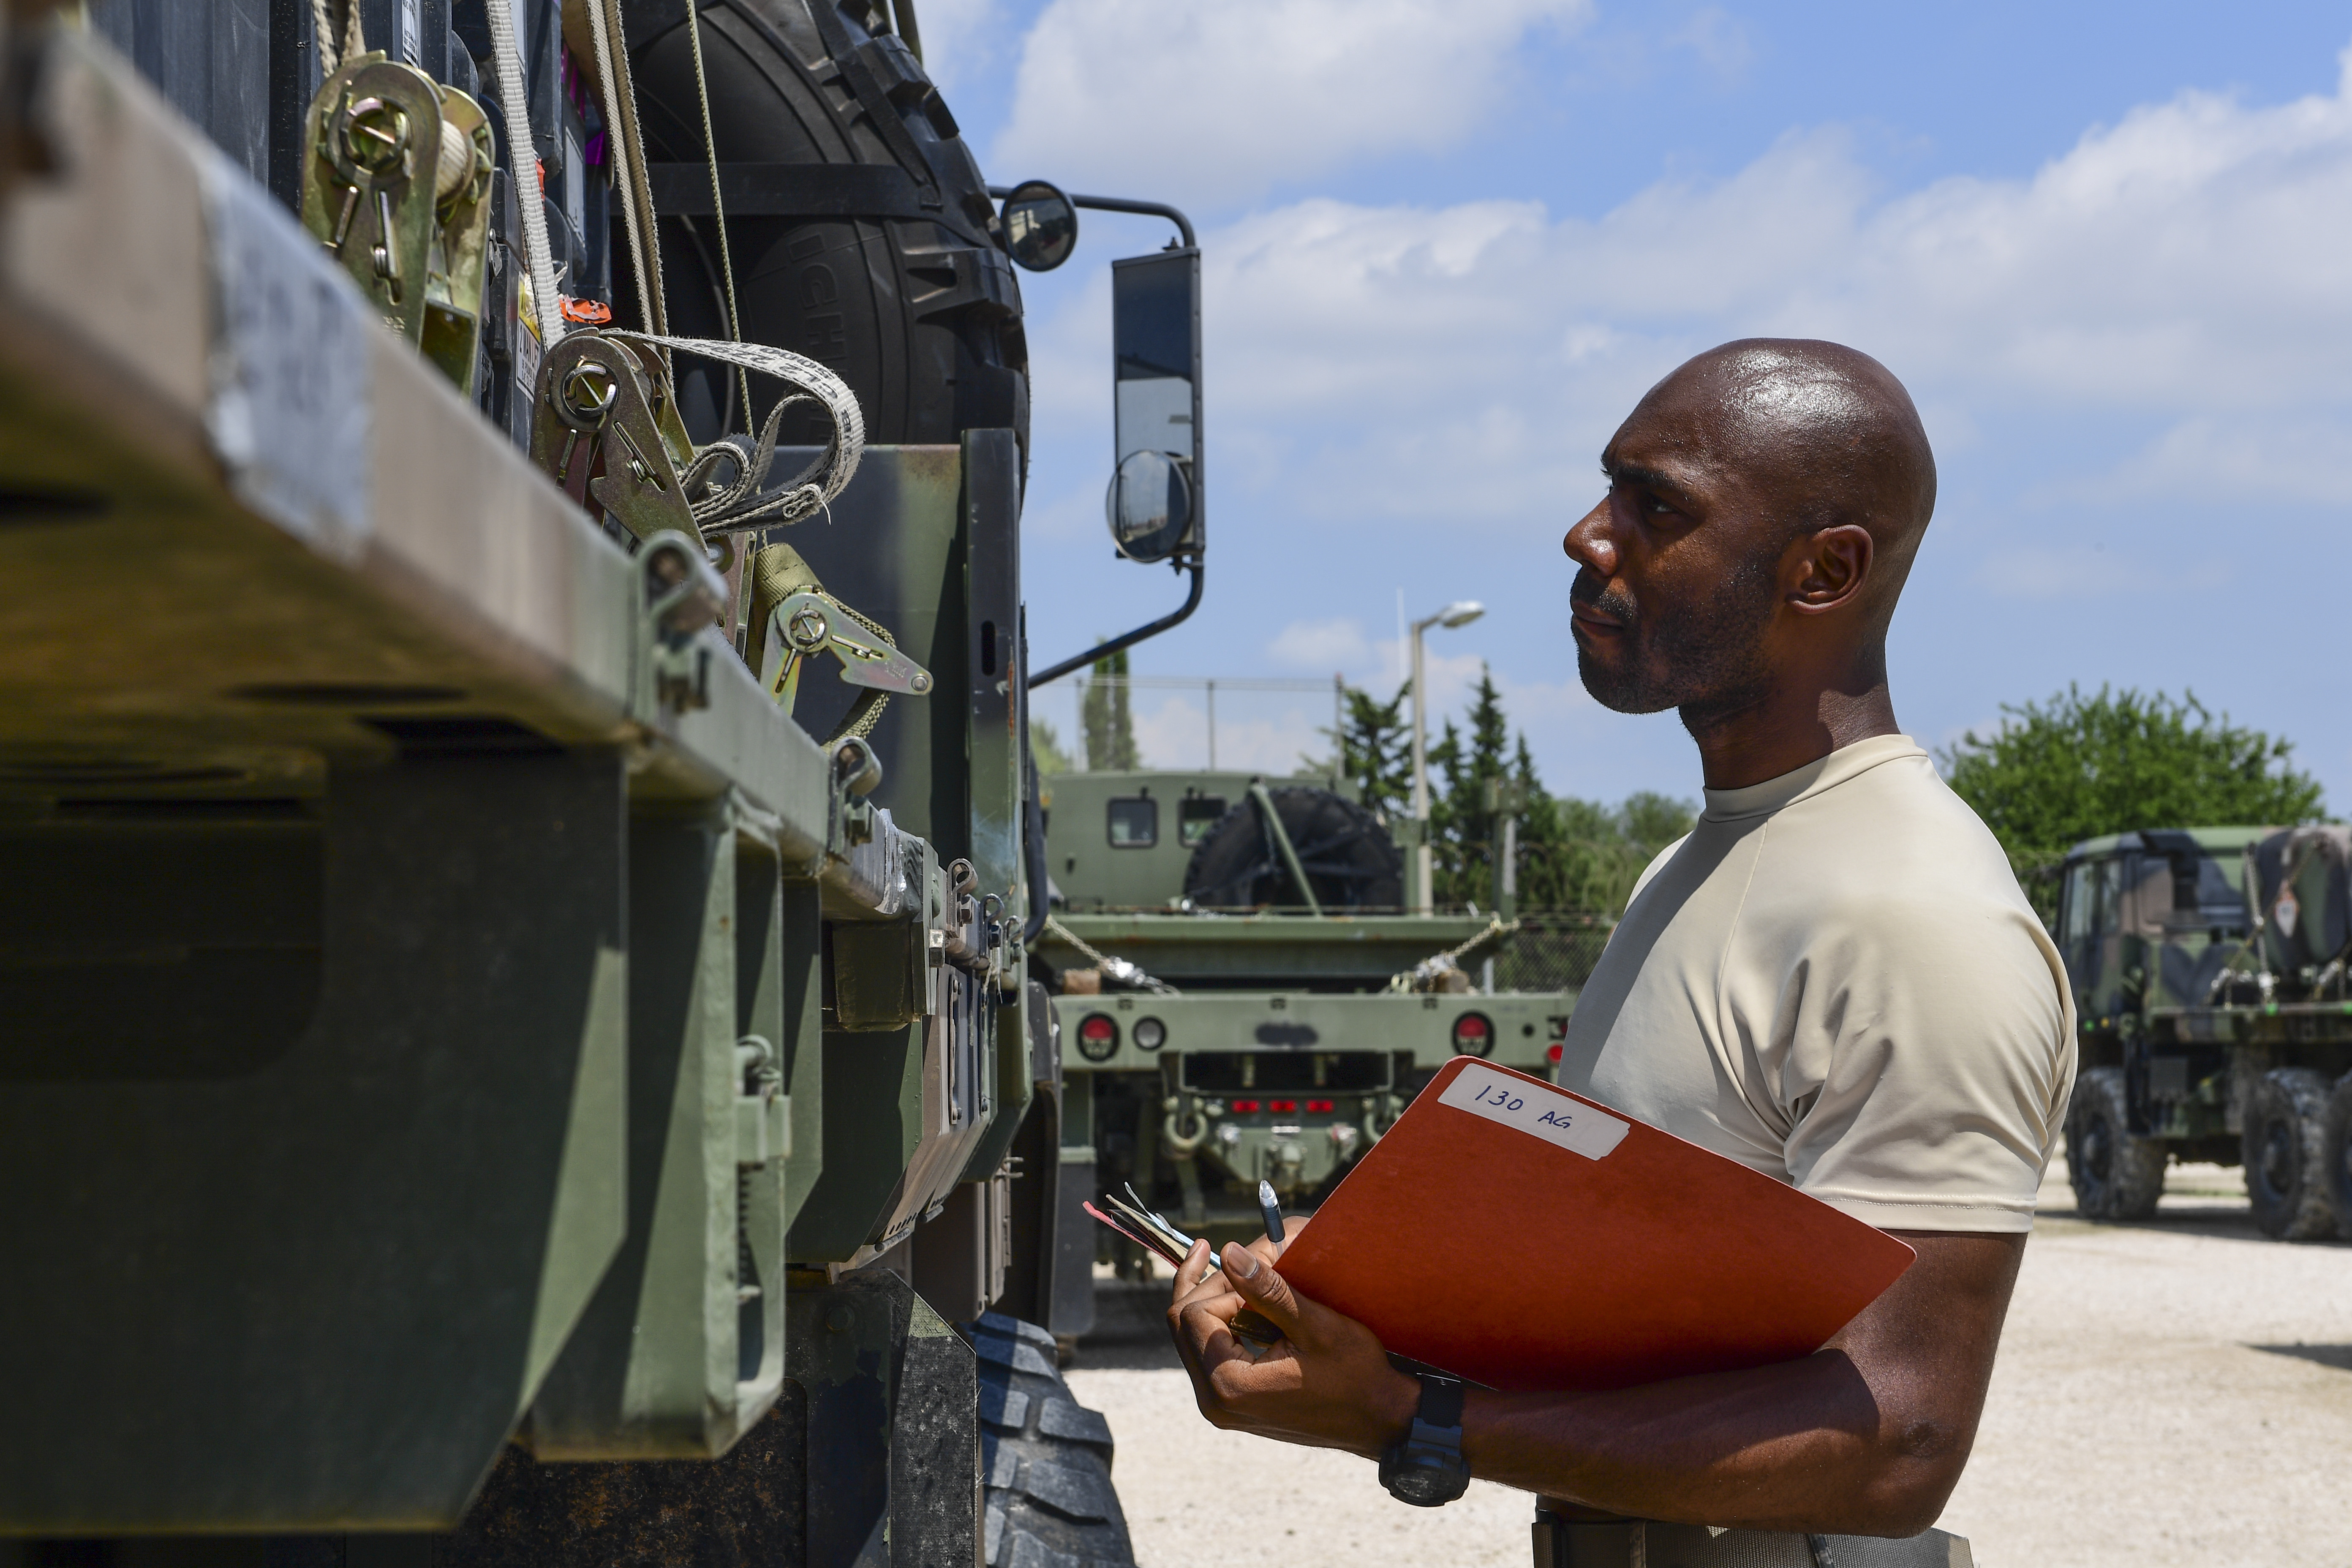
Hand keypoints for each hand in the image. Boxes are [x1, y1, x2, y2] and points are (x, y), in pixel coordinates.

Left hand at [1164, 1224, 1419, 1459]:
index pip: (1196, 1314)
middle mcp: (1214, 1402)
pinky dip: (1219, 1322)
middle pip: (1182, 1325)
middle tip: (1231, 1250)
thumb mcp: (1316, 1326)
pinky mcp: (1231, 1403)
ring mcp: (1220, 1406)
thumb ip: (1269, 1290)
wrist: (1379, 1419)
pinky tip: (1237, 1299)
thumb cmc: (1355, 1374)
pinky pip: (1207, 1353)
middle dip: (1207, 1284)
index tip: (1261, 1267)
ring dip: (1210, 1299)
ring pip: (1190, 1337)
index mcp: (1230, 1385)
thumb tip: (1229, 1251)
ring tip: (1230, 1266)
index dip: (1224, 1282)